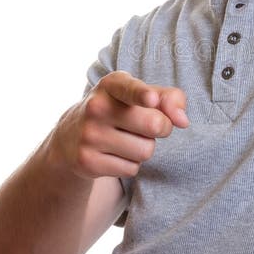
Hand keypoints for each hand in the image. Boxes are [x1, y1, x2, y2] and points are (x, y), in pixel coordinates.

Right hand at [51, 71, 188, 180]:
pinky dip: (130, 165)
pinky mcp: (87, 162)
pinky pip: (131, 169)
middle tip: (150, 126)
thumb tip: (182, 121)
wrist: (70, 137)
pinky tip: (114, 154)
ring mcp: (89, 135)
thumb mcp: (139, 95)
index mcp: (112, 84)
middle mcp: (96, 107)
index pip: (129, 88)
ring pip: (145, 151)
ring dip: (144, 148)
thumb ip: (169, 98)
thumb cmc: (119, 110)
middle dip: (162, 128)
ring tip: (126, 139)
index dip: (143, 94)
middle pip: (154, 124)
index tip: (151, 99)